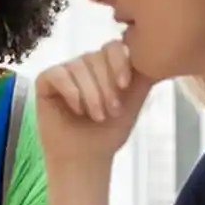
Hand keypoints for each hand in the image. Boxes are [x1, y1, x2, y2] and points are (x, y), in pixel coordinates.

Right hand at [35, 41, 154, 162]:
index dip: (119, 63)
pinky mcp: (45, 81)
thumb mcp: (133, 101)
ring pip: (78, 67)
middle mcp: (85, 63)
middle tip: (111, 113)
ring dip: (91, 95)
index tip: (125, 86)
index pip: (113, 46)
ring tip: (97, 116)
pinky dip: (71, 93)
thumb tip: (159, 57)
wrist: (87, 157)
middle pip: (96, 57)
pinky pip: (58, 75)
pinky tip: (76, 110)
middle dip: (106, 88)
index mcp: (106, 64)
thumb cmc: (109, 131)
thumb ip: (143, 76)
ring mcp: (64, 71)